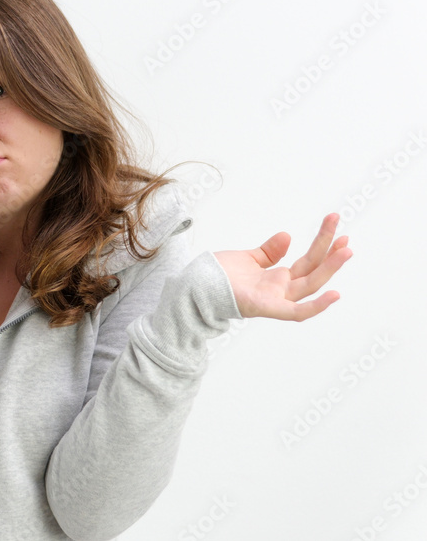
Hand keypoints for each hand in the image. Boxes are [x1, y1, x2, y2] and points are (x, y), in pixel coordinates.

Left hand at [212, 213, 352, 320]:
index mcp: (276, 278)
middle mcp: (280, 289)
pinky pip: (296, 312)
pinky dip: (315, 307)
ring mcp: (275, 299)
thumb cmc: (218, 276)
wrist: (195, 285)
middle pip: (312, 270)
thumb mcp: (247, 258)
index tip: (335, 228)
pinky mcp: (266, 308)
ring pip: (310, 285)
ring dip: (329, 268)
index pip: (307, 261)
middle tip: (346, 236)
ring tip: (346, 250)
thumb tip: (288, 236)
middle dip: (330, 253)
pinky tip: (334, 295)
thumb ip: (269, 251)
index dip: (321, 245)